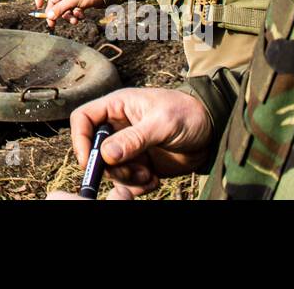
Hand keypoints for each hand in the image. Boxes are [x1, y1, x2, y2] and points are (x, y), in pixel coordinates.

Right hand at [33, 0, 102, 27]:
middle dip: (55, 14)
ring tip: (74, 20)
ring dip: (67, 16)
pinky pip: (72, 10)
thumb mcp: (73, 0)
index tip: (39, 7)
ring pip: (63, 9)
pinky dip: (75, 15)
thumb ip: (60, 9)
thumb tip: (49, 17)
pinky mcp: (79, 2)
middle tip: (52, 25)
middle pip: (53, 2)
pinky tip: (81, 16)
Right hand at [68, 88, 213, 198]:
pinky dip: (136, 186)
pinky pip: (127, 181)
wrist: (213, 131)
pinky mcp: (140, 164)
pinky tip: (153, 180)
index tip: (88, 160)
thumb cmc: (188, 114)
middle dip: (110, 167)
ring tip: (148, 175)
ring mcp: (128, 147)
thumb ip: (134, 139)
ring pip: (111, 169)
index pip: (83, 119)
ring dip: (127, 178)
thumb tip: (106, 155)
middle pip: (94, 150)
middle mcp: (118, 127)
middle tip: (132, 172)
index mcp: (117, 107)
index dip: (80, 139)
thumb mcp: (162, 124)